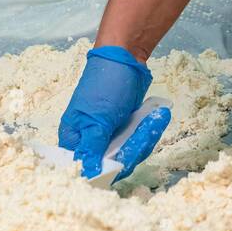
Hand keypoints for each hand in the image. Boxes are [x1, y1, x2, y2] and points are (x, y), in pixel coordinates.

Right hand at [58, 45, 152, 179]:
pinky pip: (137, 140)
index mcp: (73, 139)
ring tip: (157, 118)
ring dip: (145, 137)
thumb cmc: (105, 84)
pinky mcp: (124, 126)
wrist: (125, 54)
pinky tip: (158, 117)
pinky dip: (148, 130)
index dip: (108, 169)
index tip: (126, 159)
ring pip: (129, 152)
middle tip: (146, 132)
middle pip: (113, 162)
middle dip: (134, 148)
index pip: (88, 168)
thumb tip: (88, 175)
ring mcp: (108, 133)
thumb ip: (91, 149)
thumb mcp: (96, 119)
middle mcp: (89, 139)